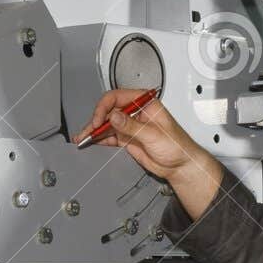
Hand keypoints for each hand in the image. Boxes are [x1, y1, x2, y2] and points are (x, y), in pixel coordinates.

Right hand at [73, 88, 222, 215]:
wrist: (180, 165)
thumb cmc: (177, 146)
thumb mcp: (153, 134)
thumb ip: (132, 125)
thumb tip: (114, 116)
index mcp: (145, 103)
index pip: (118, 97)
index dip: (105, 107)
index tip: (99, 120)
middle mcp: (136, 112)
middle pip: (109, 110)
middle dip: (96, 119)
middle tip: (89, 131)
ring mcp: (131, 125)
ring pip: (107, 124)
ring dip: (94, 130)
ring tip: (82, 137)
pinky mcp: (127, 138)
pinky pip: (109, 136)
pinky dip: (99, 139)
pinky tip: (90, 141)